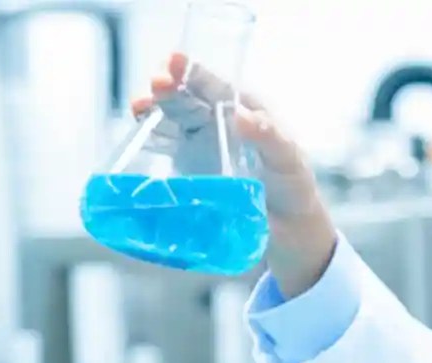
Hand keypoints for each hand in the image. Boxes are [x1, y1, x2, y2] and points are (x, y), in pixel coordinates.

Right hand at [132, 53, 337, 293]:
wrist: (288, 230)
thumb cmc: (293, 188)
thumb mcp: (289, 160)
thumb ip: (269, 137)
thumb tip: (240, 116)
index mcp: (245, 111)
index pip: (216, 86)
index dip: (194, 71)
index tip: (175, 62)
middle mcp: (219, 122)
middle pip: (187, 96)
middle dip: (168, 85)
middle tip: (156, 84)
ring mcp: (200, 143)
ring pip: (171, 117)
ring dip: (153, 108)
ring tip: (140, 106)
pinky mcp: (187, 168)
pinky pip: (164, 146)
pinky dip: (149, 137)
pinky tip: (138, 134)